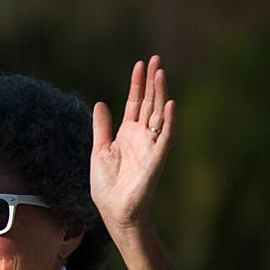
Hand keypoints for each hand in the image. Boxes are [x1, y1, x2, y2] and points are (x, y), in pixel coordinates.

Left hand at [91, 56, 174, 233]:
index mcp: (127, 133)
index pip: (134, 102)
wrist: (114, 210)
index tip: (140, 64)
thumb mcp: (99, 150)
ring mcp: (151, 146)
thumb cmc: (107, 184)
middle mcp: (141, 136)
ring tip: (161, 73)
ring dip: (160, 94)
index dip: (137, 83)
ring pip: (158, 114)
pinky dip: (169, 121)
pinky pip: (166, 137)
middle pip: (148, 102)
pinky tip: (170, 104)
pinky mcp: (157, 158)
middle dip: (151, 82)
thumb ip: (102, 127)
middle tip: (155, 59)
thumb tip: (100, 103)